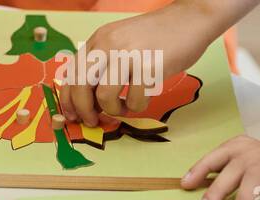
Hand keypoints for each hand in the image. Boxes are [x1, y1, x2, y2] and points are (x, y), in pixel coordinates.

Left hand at [59, 1, 245, 126]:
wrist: (191, 19)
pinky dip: (138, 106)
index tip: (71, 115)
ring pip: (105, 96)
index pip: (71, 74)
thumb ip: (101, 64)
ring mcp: (129, 54)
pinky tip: (143, 97)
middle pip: (82, 87)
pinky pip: (135, 99)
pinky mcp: (150, 66)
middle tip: (93, 120)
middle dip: (85, 111)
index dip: (68, 100)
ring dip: (114, 110)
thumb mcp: (119, 42)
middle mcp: (109, 45)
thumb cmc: (155, 37)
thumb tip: (84, 100)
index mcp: (98, 39)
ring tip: (124, 107)